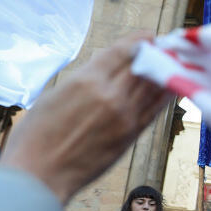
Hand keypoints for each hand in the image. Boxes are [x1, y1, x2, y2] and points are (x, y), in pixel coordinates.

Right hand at [0, 33, 167, 202]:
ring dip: (166, 71)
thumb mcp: (54, 96)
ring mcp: (124, 115)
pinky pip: (155, 109)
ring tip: (174, 62)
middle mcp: (109, 94)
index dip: (139, 41)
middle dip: (156, 54)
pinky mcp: (131, 134)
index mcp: (86, 80)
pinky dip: (166, 95)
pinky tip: (173, 87)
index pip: (121, 52)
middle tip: (166, 47)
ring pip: (153, 86)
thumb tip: (104, 70)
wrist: (40, 174)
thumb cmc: (37, 136)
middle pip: (141, 66)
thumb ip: (84, 80)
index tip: (148, 36)